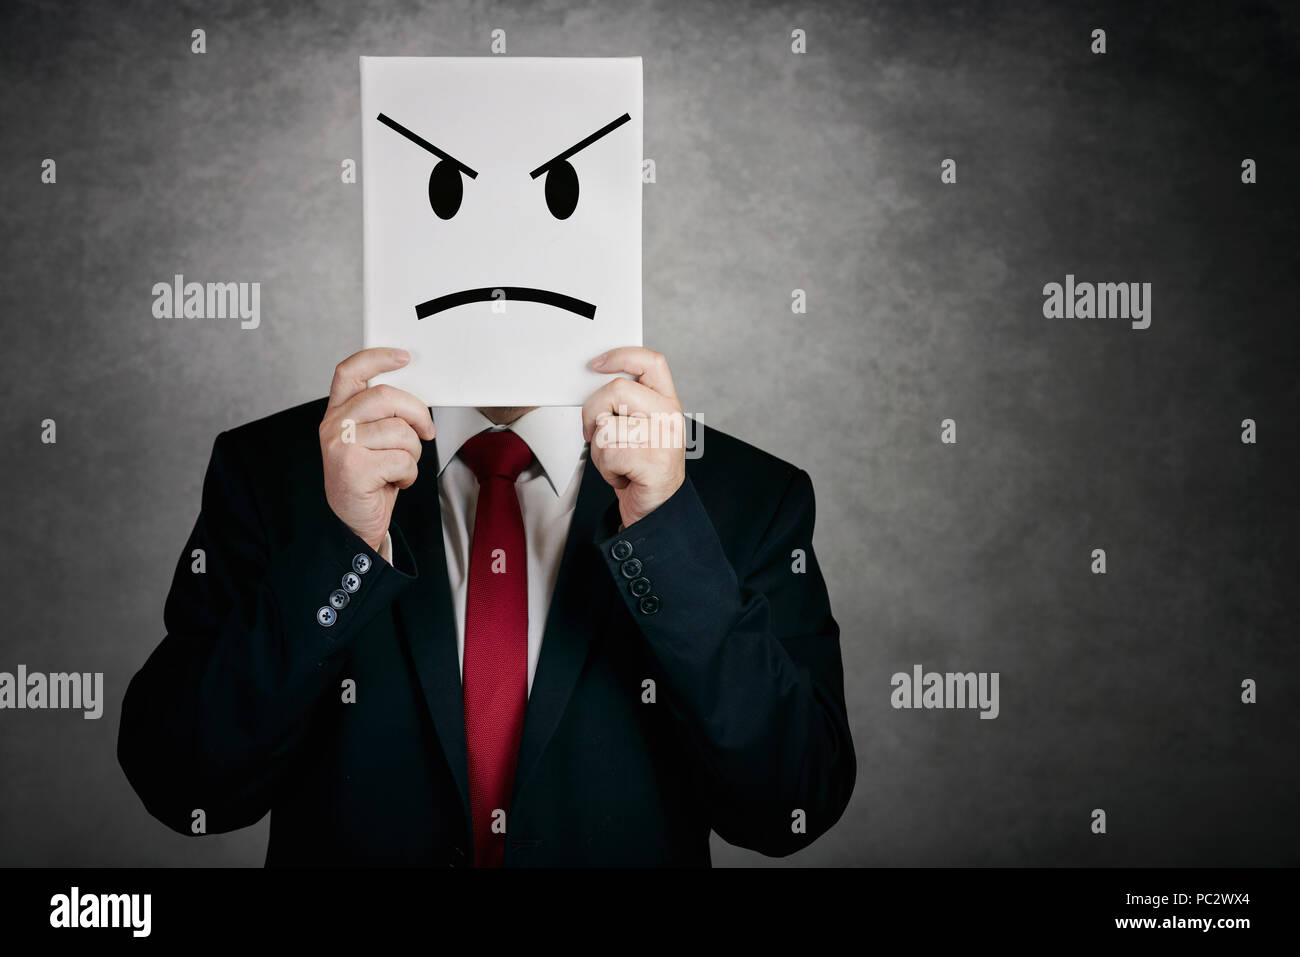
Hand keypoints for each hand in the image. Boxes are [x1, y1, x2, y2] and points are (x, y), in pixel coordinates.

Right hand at [319, 348, 435, 550]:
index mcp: (338, 412)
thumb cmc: (367, 479)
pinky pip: (402, 460)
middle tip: (426, 431)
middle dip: (417, 414)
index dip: (377, 358)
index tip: (403, 357)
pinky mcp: (354, 469)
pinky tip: (396, 481)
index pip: (351, 371)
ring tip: (400, 465)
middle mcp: (334, 425)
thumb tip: (414, 400)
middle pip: (386, 397)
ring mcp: (341, 446)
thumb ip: (381, 416)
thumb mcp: (369, 440)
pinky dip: (409, 474)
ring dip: (413, 452)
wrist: (352, 522)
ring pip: (400, 431)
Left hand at [582, 347, 686, 527]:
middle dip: (592, 411)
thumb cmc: (642, 466)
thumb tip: (592, 382)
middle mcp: (670, 416)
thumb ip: (626, 403)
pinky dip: (605, 470)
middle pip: (617, 389)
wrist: (657, 508)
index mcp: (667, 401)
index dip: (621, 356)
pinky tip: (622, 475)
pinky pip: (607, 453)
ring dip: (599, 450)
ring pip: (606, 426)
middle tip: (592, 431)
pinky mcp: (653, 462)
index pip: (650, 362)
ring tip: (617, 461)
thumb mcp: (640, 427)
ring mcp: (664, 439)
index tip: (596, 365)